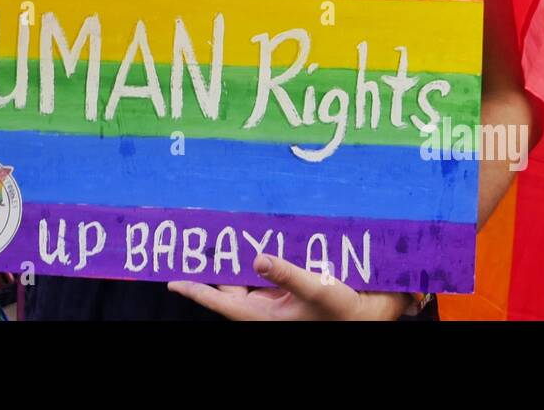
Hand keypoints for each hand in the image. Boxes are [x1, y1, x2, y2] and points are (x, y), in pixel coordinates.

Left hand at [168, 254, 406, 320]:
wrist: (371, 313)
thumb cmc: (344, 309)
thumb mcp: (317, 289)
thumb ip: (287, 274)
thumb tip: (257, 258)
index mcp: (264, 316)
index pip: (221, 302)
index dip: (196, 291)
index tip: (172, 281)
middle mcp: (265, 307)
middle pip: (230, 283)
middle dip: (216, 262)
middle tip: (199, 237)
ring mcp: (275, 299)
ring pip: (247, 274)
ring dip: (238, 254)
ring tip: (224, 227)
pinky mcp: (288, 290)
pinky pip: (265, 271)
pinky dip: (259, 255)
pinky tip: (258, 233)